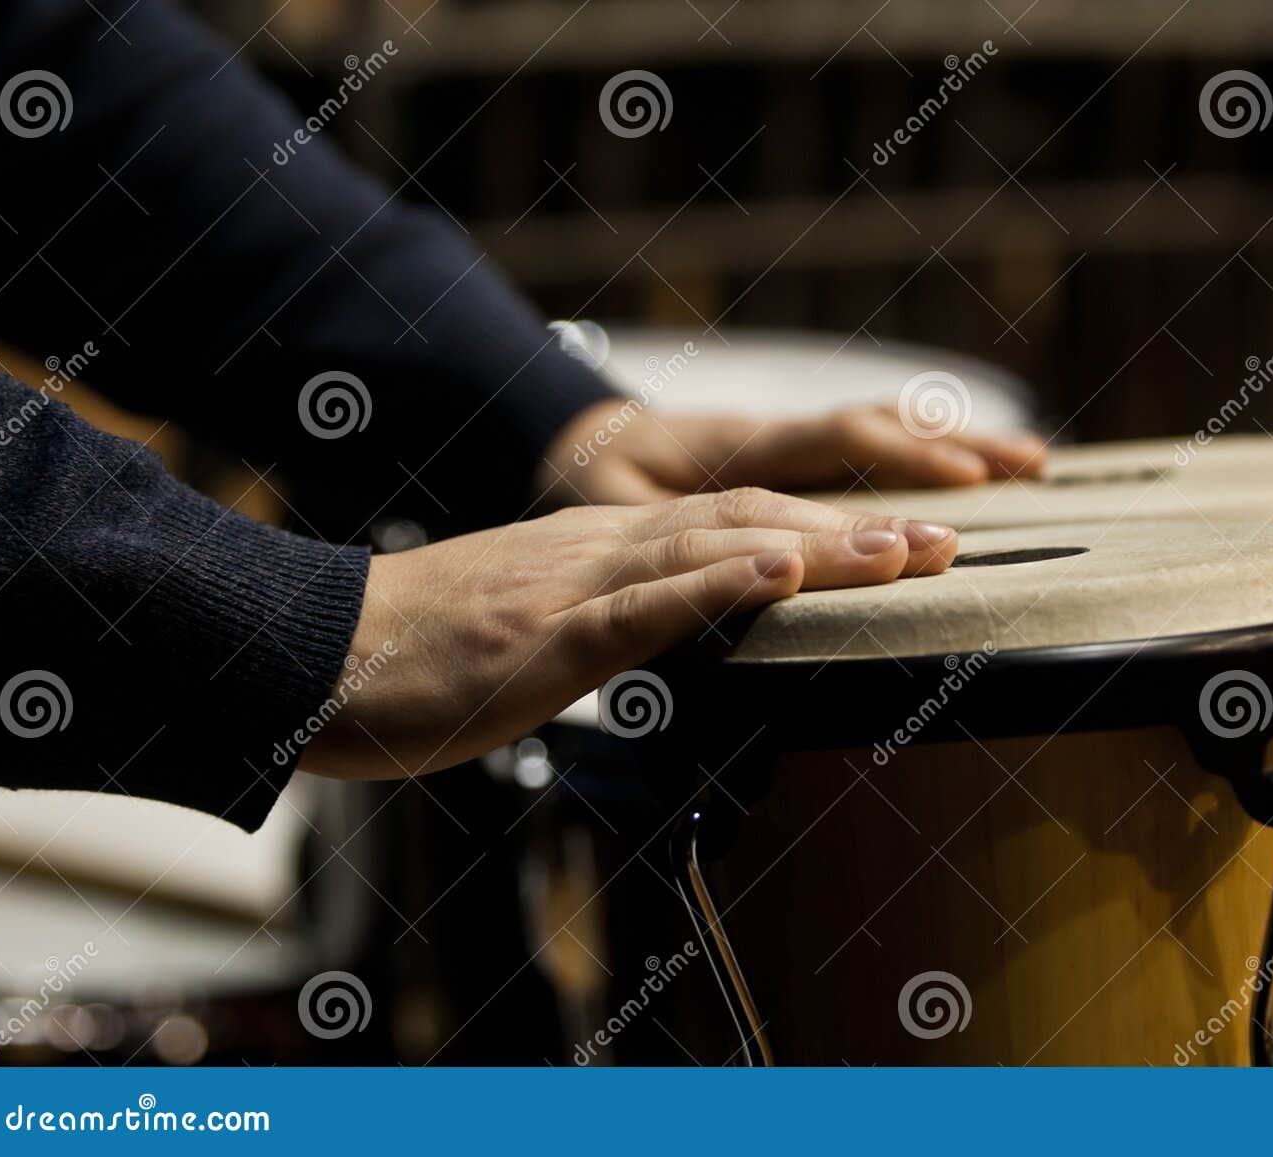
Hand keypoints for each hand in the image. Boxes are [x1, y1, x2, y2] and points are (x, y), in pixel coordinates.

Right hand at [300, 489, 956, 777]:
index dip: (832, 531)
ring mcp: (576, 582)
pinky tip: (779, 573)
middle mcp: (607, 547)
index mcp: (611, 548)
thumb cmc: (428, 654)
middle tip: (952, 538)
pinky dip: (717, 586)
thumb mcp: (545, 632)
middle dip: (858, 531)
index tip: (910, 543)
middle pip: (752, 522)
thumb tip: (684, 640)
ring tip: (905, 549)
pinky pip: (642, 604)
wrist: (320, 651)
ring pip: (717, 549)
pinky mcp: (542, 634)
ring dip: (820, 547)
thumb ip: (619, 625)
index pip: (740, 527)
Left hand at [536, 401, 1047, 505]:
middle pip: (873, 427)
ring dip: (953, 443)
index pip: (823, 445)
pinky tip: (973, 466)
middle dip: (952, 446)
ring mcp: (787, 440)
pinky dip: (925, 450)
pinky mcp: (796, 453)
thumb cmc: (589, 477)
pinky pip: (869, 445)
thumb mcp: (605, 505)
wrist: (578, 437)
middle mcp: (770, 434)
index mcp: (729, 445)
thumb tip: (719, 568)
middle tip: (1028, 467)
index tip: (955, 491)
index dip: (893, 461)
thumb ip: (655, 536)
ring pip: (882, 430)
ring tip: (1030, 460)